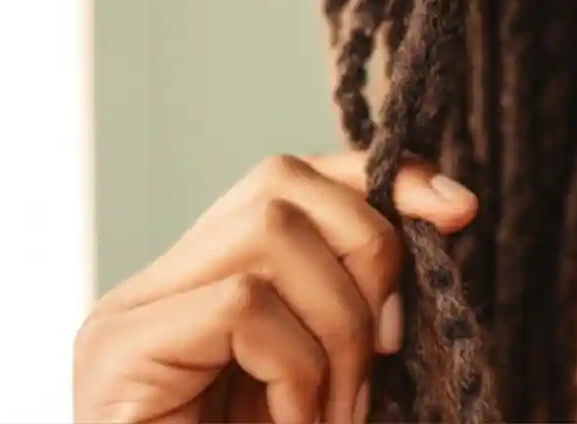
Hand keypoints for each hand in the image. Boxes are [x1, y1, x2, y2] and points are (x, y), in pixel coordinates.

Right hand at [73, 152, 478, 423]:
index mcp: (203, 286)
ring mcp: (128, 316)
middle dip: (367, 260)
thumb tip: (450, 206)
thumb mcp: (339, 381)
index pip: (292, 176)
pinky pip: (245, 305)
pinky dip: (297, 369)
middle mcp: (156, 287)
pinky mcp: (119, 352)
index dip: (379, 178)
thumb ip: (369, 306)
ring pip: (271, 232)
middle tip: (384, 360)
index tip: (457, 208)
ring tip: (335, 414)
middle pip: (281, 183)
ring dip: (339, 328)